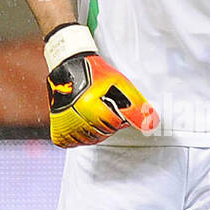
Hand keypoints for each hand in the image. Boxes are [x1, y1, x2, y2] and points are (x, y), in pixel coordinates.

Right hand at [44, 23, 158, 146]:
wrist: (69, 65)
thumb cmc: (97, 73)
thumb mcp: (120, 84)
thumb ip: (137, 104)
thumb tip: (153, 124)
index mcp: (89, 104)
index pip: (113, 124)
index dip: (119, 118)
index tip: (114, 107)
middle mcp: (74, 115)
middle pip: (101, 134)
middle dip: (108, 125)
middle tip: (104, 110)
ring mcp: (64, 122)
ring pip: (88, 140)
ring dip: (95, 132)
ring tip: (94, 115)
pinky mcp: (57, 127)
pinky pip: (71, 143)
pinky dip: (79, 138)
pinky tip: (83, 124)